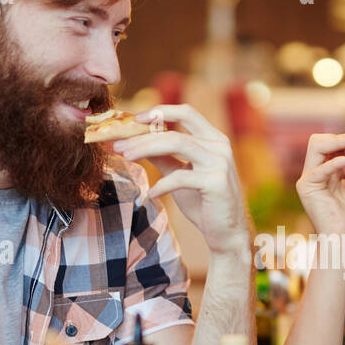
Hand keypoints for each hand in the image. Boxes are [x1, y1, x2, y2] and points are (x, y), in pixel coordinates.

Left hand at [114, 105, 250, 258]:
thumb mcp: (179, 174)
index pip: (186, 112)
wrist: (226, 233)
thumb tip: (136, 142)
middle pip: (175, 130)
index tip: (134, 118)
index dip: (160, 111)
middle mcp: (219, 146)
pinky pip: (181, 177)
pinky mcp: (216, 183)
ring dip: (146, 149)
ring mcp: (220, 163)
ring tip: (126, 157)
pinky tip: (151, 195)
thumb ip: (163, 157)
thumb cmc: (203, 202)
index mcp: (214, 139)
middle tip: (118, 143)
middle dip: (143, 135)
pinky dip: (162, 185)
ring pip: (177, 144)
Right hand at [296, 132, 344, 239]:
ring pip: (316, 145)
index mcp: (328, 170)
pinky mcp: (306, 187)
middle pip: (319, 140)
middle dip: (340, 137)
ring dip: (338, 142)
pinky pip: (319, 168)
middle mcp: (316, 172)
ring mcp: (309, 178)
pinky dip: (336, 161)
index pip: (331, 144)